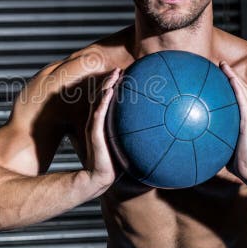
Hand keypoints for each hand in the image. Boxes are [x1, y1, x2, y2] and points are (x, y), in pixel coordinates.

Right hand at [84, 68, 122, 193]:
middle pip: (101, 96)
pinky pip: (99, 113)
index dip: (112, 87)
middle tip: (119, 69)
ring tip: (115, 74)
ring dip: (107, 86)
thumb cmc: (110, 166)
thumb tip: (153, 135)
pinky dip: (103, 100)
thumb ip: (130, 138)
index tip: (122, 76)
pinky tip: (110, 91)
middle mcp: (96, 122)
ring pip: (99, 100)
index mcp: (101, 124)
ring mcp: (93, 126)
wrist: (99, 178)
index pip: (105, 101)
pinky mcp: (93, 132)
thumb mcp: (122, 147)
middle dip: (110, 81)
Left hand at [220, 62, 246, 183]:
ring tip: (224, 65)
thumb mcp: (224, 143)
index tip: (218, 74)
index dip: (231, 84)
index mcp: (246, 120)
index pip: (239, 98)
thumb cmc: (236, 161)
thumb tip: (191, 133)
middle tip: (220, 64)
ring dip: (233, 77)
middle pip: (241, 90)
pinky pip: (243, 101)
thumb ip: (214, 135)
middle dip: (231, 75)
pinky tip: (230, 78)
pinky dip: (237, 88)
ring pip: (243, 92)